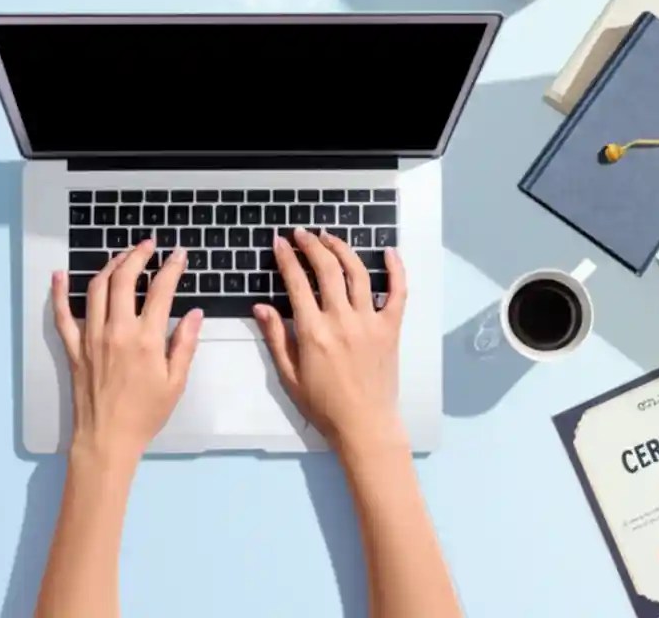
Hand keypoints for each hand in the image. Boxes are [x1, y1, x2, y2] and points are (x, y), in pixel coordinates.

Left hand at [51, 241, 203, 462]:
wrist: (106, 438)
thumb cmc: (146, 414)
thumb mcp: (176, 381)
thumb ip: (186, 343)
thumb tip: (196, 313)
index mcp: (146, 340)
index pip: (161, 291)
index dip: (172, 268)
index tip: (179, 255)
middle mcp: (116, 331)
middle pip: (124, 280)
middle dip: (138, 256)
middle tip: (148, 245)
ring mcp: (91, 337)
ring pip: (96, 289)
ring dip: (110, 266)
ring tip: (122, 256)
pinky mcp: (74, 348)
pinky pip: (62, 314)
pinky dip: (60, 292)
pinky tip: (61, 275)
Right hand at [252, 228, 407, 459]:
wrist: (364, 424)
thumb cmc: (323, 405)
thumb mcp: (290, 375)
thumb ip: (276, 337)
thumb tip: (260, 307)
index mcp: (314, 332)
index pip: (297, 283)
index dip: (286, 258)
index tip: (279, 242)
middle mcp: (343, 320)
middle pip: (327, 269)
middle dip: (311, 245)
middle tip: (302, 234)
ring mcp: (370, 322)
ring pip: (358, 273)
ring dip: (342, 249)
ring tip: (329, 237)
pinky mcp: (391, 328)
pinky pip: (397, 292)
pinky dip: (396, 269)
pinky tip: (389, 251)